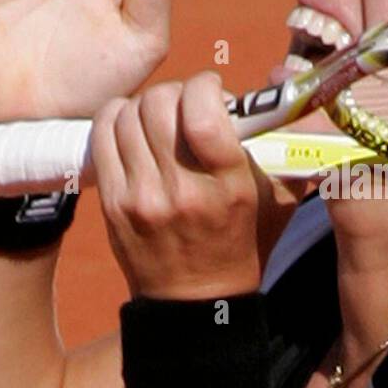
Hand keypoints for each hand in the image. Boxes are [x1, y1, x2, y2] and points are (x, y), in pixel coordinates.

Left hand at [92, 72, 299, 299]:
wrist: (198, 301)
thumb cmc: (246, 241)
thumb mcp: (280, 198)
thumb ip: (285, 148)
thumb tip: (276, 95)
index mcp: (229, 187)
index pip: (202, 114)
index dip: (205, 85)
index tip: (212, 89)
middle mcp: (183, 191)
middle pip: (159, 106)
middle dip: (176, 91)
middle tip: (186, 102)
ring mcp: (142, 198)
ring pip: (127, 114)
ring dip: (146, 103)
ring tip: (161, 115)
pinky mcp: (113, 203)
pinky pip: (102, 135)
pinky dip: (117, 118)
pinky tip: (134, 126)